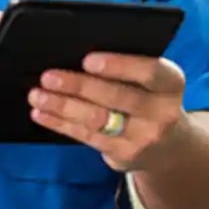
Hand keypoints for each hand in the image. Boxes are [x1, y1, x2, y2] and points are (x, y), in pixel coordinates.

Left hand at [28, 53, 189, 172]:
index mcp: (171, 83)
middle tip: (48, 76)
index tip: (88, 60)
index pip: (150, 72)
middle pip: (118, 97)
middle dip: (79, 86)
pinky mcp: (123, 156)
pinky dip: (60, 123)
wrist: (169, 147)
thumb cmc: (150, 99)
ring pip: (97, 119)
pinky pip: (87, 137)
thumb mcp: (152, 82)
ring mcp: (143, 138)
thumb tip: (75, 52)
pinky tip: (42, 113)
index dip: (118, 66)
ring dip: (62, 106)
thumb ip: (127, 68)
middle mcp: (163, 113)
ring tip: (37, 94)